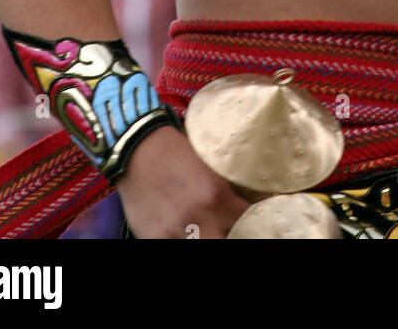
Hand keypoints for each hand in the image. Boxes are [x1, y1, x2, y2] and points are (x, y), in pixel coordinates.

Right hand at [115, 124, 252, 237]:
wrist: (137, 148)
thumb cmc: (177, 152)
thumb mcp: (210, 166)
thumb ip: (228, 190)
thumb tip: (255, 202)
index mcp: (216, 196)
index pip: (249, 221)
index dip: (256, 221)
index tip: (259, 219)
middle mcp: (198, 218)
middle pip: (230, 241)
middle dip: (235, 236)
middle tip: (232, 228)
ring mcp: (174, 233)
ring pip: (204, 248)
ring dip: (209, 238)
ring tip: (209, 230)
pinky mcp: (154, 240)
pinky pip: (175, 248)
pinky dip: (183, 241)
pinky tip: (185, 233)